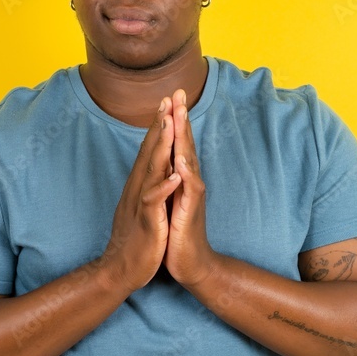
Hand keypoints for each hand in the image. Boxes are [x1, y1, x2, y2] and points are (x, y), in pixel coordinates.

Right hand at [102, 97, 181, 292]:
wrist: (122, 269)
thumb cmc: (136, 238)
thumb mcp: (144, 206)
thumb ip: (148, 184)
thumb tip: (156, 167)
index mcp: (141, 185)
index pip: (151, 150)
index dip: (160, 126)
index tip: (169, 103)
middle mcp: (139, 188)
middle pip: (149, 152)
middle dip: (160, 125)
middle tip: (168, 99)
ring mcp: (141, 204)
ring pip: (150, 170)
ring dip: (160, 147)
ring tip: (169, 124)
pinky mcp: (146, 222)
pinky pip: (153, 202)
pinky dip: (163, 188)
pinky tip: (174, 175)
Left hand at [164, 89, 216, 286]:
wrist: (190, 263)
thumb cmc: (177, 231)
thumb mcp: (169, 199)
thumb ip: (169, 179)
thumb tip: (165, 159)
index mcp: (180, 178)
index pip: (177, 144)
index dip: (173, 120)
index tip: (168, 96)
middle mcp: (189, 182)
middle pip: (185, 144)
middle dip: (181, 118)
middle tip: (179, 92)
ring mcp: (191, 195)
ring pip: (189, 161)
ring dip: (184, 138)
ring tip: (180, 115)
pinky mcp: (190, 212)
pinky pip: (189, 190)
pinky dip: (185, 174)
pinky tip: (181, 160)